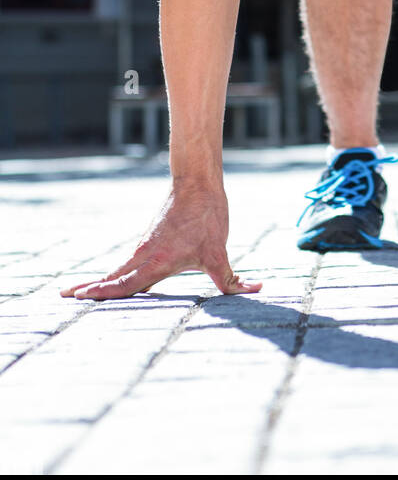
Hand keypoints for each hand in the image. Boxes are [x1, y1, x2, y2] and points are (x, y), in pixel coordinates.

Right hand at [59, 182, 262, 299]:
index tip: (79, 298)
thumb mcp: (218, 252)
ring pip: (119, 270)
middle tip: (63, 296)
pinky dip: (115, 273)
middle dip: (89, 289)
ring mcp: (145, 247)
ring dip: (100, 281)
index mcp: (155, 261)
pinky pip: (129, 263)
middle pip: (112, 278)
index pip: (123, 285)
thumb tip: (253, 289)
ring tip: (79, 291)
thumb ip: (231, 279)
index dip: (101, 293)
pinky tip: (112, 278)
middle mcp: (144, 255)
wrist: (198, 182)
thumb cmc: (207, 216)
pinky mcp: (151, 241)